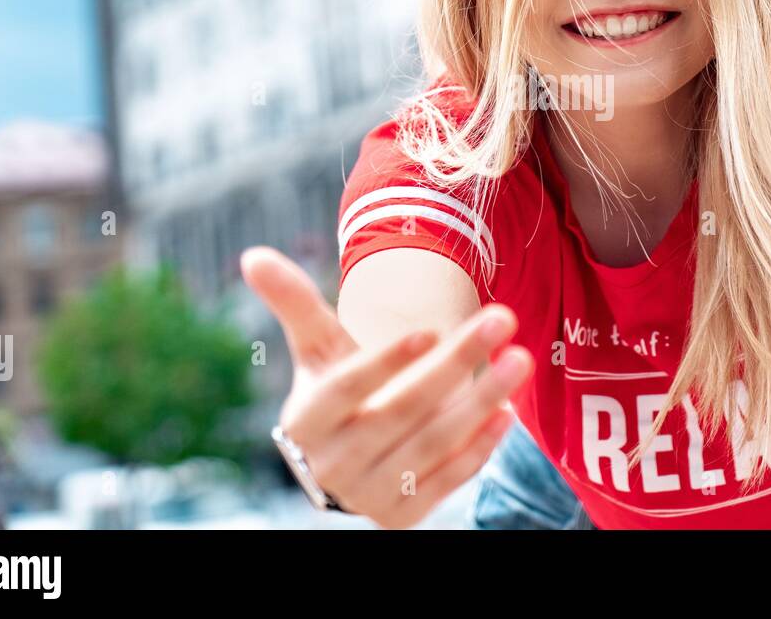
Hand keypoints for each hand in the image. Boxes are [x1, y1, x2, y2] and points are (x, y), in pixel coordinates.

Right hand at [240, 246, 533, 528]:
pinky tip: (507, 411)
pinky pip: (446, 480)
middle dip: (456, 363)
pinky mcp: (401, 514)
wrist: (345, 454)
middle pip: (401, 410)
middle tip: (502, 318)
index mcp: (306, 420)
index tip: (431, 328)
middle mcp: (332, 464)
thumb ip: (293, 303)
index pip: (346, 389)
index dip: (387, 360)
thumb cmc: (337, 385)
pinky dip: (479, 448)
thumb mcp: (318, 348)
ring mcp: (368, 494)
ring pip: (431, 445)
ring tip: (518, 359)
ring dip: (480, 402)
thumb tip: (252, 255)